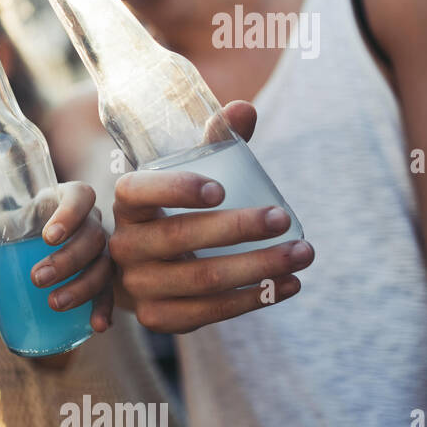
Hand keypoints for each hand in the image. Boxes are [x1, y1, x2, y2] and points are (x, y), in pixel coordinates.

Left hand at [0, 181, 114, 334]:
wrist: (22, 247)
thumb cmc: (9, 230)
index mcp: (65, 199)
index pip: (80, 196)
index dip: (70, 214)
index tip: (49, 236)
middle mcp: (89, 221)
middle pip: (92, 236)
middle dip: (67, 260)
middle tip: (37, 278)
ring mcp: (99, 250)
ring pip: (103, 265)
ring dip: (83, 287)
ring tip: (55, 304)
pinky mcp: (100, 276)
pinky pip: (109, 291)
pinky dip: (104, 309)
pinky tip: (97, 326)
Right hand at [109, 100, 313, 333]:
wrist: (145, 268)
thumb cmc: (175, 210)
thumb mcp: (187, 175)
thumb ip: (214, 143)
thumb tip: (243, 109)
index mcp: (126, 202)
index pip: (139, 190)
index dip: (176, 189)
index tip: (221, 189)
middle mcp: (124, 245)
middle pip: (179, 237)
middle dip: (238, 228)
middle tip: (283, 219)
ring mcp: (137, 284)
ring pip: (200, 279)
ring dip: (258, 267)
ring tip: (302, 254)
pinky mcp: (155, 316)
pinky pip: (206, 312)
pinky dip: (251, 300)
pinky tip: (286, 286)